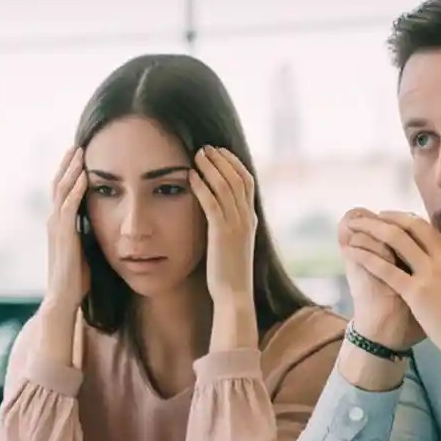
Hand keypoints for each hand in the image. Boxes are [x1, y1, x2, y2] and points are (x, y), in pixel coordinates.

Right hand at [43, 146, 88, 312]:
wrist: (62, 299)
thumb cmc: (75, 279)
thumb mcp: (83, 250)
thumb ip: (86, 234)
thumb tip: (99, 224)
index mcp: (58, 224)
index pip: (61, 191)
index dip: (69, 173)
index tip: (79, 157)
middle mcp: (54, 222)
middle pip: (58, 184)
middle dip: (68, 164)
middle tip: (78, 144)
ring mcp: (56, 228)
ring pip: (61, 191)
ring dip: (71, 170)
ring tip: (80, 152)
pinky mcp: (64, 236)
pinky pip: (69, 207)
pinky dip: (76, 190)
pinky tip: (85, 176)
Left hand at [190, 146, 256, 306]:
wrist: (235, 293)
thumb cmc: (229, 272)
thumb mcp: (234, 244)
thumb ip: (229, 226)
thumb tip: (218, 213)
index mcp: (250, 218)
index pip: (247, 181)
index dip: (233, 163)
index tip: (220, 152)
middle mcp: (246, 217)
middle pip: (237, 178)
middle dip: (221, 159)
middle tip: (206, 147)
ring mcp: (236, 224)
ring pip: (225, 185)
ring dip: (211, 167)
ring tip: (197, 154)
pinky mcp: (222, 232)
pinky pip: (212, 202)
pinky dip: (201, 185)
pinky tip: (190, 176)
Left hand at [345, 212, 440, 374]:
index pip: (427, 227)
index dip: (403, 219)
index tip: (388, 217)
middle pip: (410, 226)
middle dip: (385, 218)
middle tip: (367, 217)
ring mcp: (431, 273)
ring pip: (395, 240)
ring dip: (371, 229)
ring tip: (354, 225)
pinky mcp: (418, 292)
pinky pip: (386, 268)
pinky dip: (366, 256)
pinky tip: (352, 251)